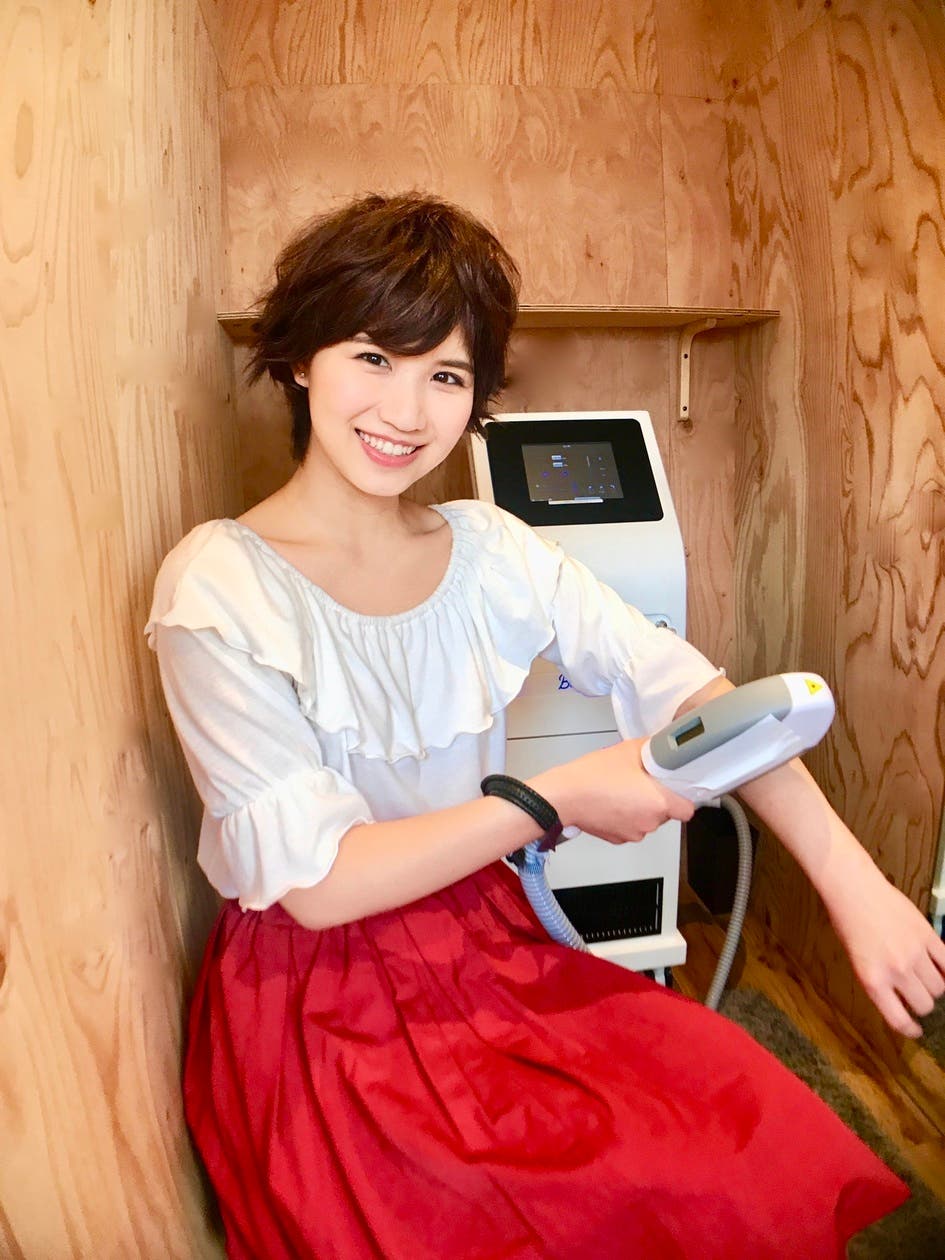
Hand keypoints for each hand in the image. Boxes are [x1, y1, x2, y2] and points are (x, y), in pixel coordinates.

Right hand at [533, 737, 694, 844]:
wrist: (564, 796)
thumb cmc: (594, 775)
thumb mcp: (627, 750)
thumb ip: (651, 749)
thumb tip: (662, 746)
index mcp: (658, 802)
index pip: (687, 810)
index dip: (684, 798)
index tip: (675, 787)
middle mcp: (649, 822)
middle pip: (666, 813)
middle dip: (658, 799)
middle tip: (642, 782)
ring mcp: (633, 833)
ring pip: (647, 821)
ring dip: (640, 809)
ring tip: (622, 791)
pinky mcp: (617, 839)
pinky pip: (630, 827)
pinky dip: (625, 818)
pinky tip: (611, 802)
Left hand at [824, 860, 944, 1037]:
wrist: (855, 890)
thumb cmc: (850, 924)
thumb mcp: (856, 961)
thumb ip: (880, 983)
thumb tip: (902, 1003)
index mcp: (873, 981)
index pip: (900, 1020)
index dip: (910, 1029)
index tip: (915, 1030)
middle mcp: (896, 970)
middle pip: (925, 1004)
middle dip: (922, 1005)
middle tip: (918, 997)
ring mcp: (915, 953)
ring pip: (940, 987)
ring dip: (935, 987)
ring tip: (926, 979)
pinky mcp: (928, 935)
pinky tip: (941, 969)